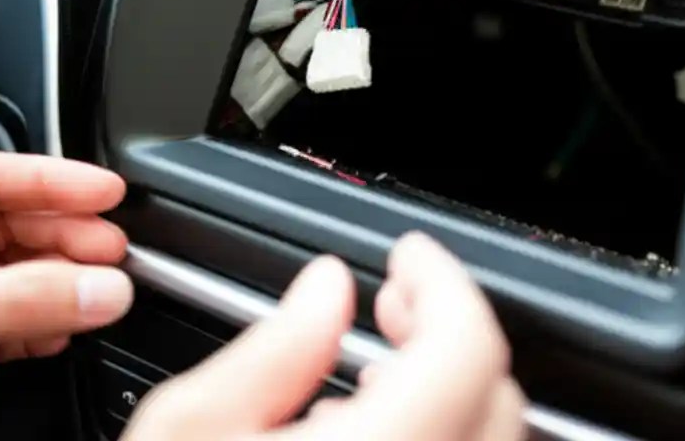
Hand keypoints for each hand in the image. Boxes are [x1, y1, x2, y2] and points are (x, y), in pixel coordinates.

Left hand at [0, 152, 133, 440]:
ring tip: (102, 292)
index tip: (108, 193)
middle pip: (12, 227)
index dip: (54, 180)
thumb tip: (99, 286)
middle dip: (67, 235)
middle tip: (114, 253)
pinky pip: (12, 326)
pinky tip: (65, 332)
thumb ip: (15, 302)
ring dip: (62, 283)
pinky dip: (46, 327)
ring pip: (16, 278)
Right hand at [124, 232, 524, 439]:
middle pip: (496, 395)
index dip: (444, 282)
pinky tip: (385, 437)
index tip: (410, 260)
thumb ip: (272, 349)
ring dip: (453, 390)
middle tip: (393, 305)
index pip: (467, 346)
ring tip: (383, 371)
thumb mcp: (188, 432)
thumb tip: (324, 290)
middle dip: (449, 331)